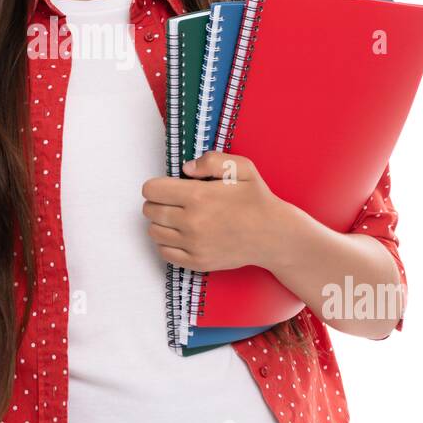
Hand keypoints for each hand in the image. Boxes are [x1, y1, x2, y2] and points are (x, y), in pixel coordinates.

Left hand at [140, 150, 304, 272]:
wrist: (273, 235)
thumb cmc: (257, 200)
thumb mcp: (241, 167)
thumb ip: (211, 160)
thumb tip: (186, 169)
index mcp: (198, 196)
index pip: (151, 190)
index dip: (157, 185)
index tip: (168, 186)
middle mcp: (192, 222)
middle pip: (150, 211)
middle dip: (157, 202)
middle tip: (173, 200)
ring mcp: (193, 245)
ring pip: (154, 232)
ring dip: (160, 223)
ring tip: (177, 217)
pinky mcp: (197, 262)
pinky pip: (164, 252)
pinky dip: (167, 243)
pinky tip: (181, 234)